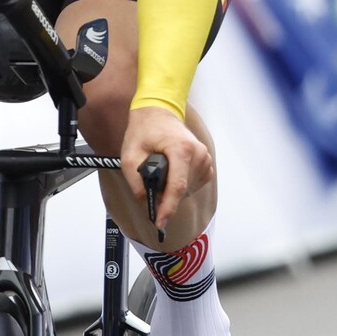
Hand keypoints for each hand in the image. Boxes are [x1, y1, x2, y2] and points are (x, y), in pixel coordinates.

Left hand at [119, 104, 209, 237]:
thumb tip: (147, 201)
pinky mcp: (206, 164)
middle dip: (165, 195)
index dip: (168, 207)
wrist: (158, 113)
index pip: (177, 186)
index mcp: (181, 149)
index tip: (160, 222)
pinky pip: (194, 185)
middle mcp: (198, 154)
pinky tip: (172, 173)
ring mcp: (205, 158)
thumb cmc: (146, 130)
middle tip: (150, 183)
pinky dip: (181, 185)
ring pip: (188, 190)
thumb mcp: (130, 156)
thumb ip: (136, 181)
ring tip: (161, 171)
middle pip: (182, 190)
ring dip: (172, 189)